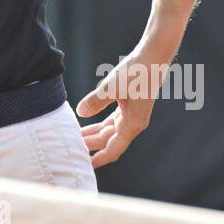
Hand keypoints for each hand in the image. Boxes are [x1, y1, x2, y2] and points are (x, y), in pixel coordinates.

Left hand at [74, 47, 167, 168]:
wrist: (152, 57)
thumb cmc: (135, 72)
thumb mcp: (111, 87)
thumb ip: (95, 101)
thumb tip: (80, 112)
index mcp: (133, 124)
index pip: (113, 149)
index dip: (99, 158)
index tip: (85, 166)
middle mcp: (134, 123)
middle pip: (110, 141)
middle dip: (91, 145)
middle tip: (71, 148)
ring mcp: (133, 116)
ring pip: (110, 131)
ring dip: (94, 135)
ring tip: (75, 137)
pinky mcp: (130, 107)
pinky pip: (113, 122)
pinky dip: (100, 124)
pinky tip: (87, 124)